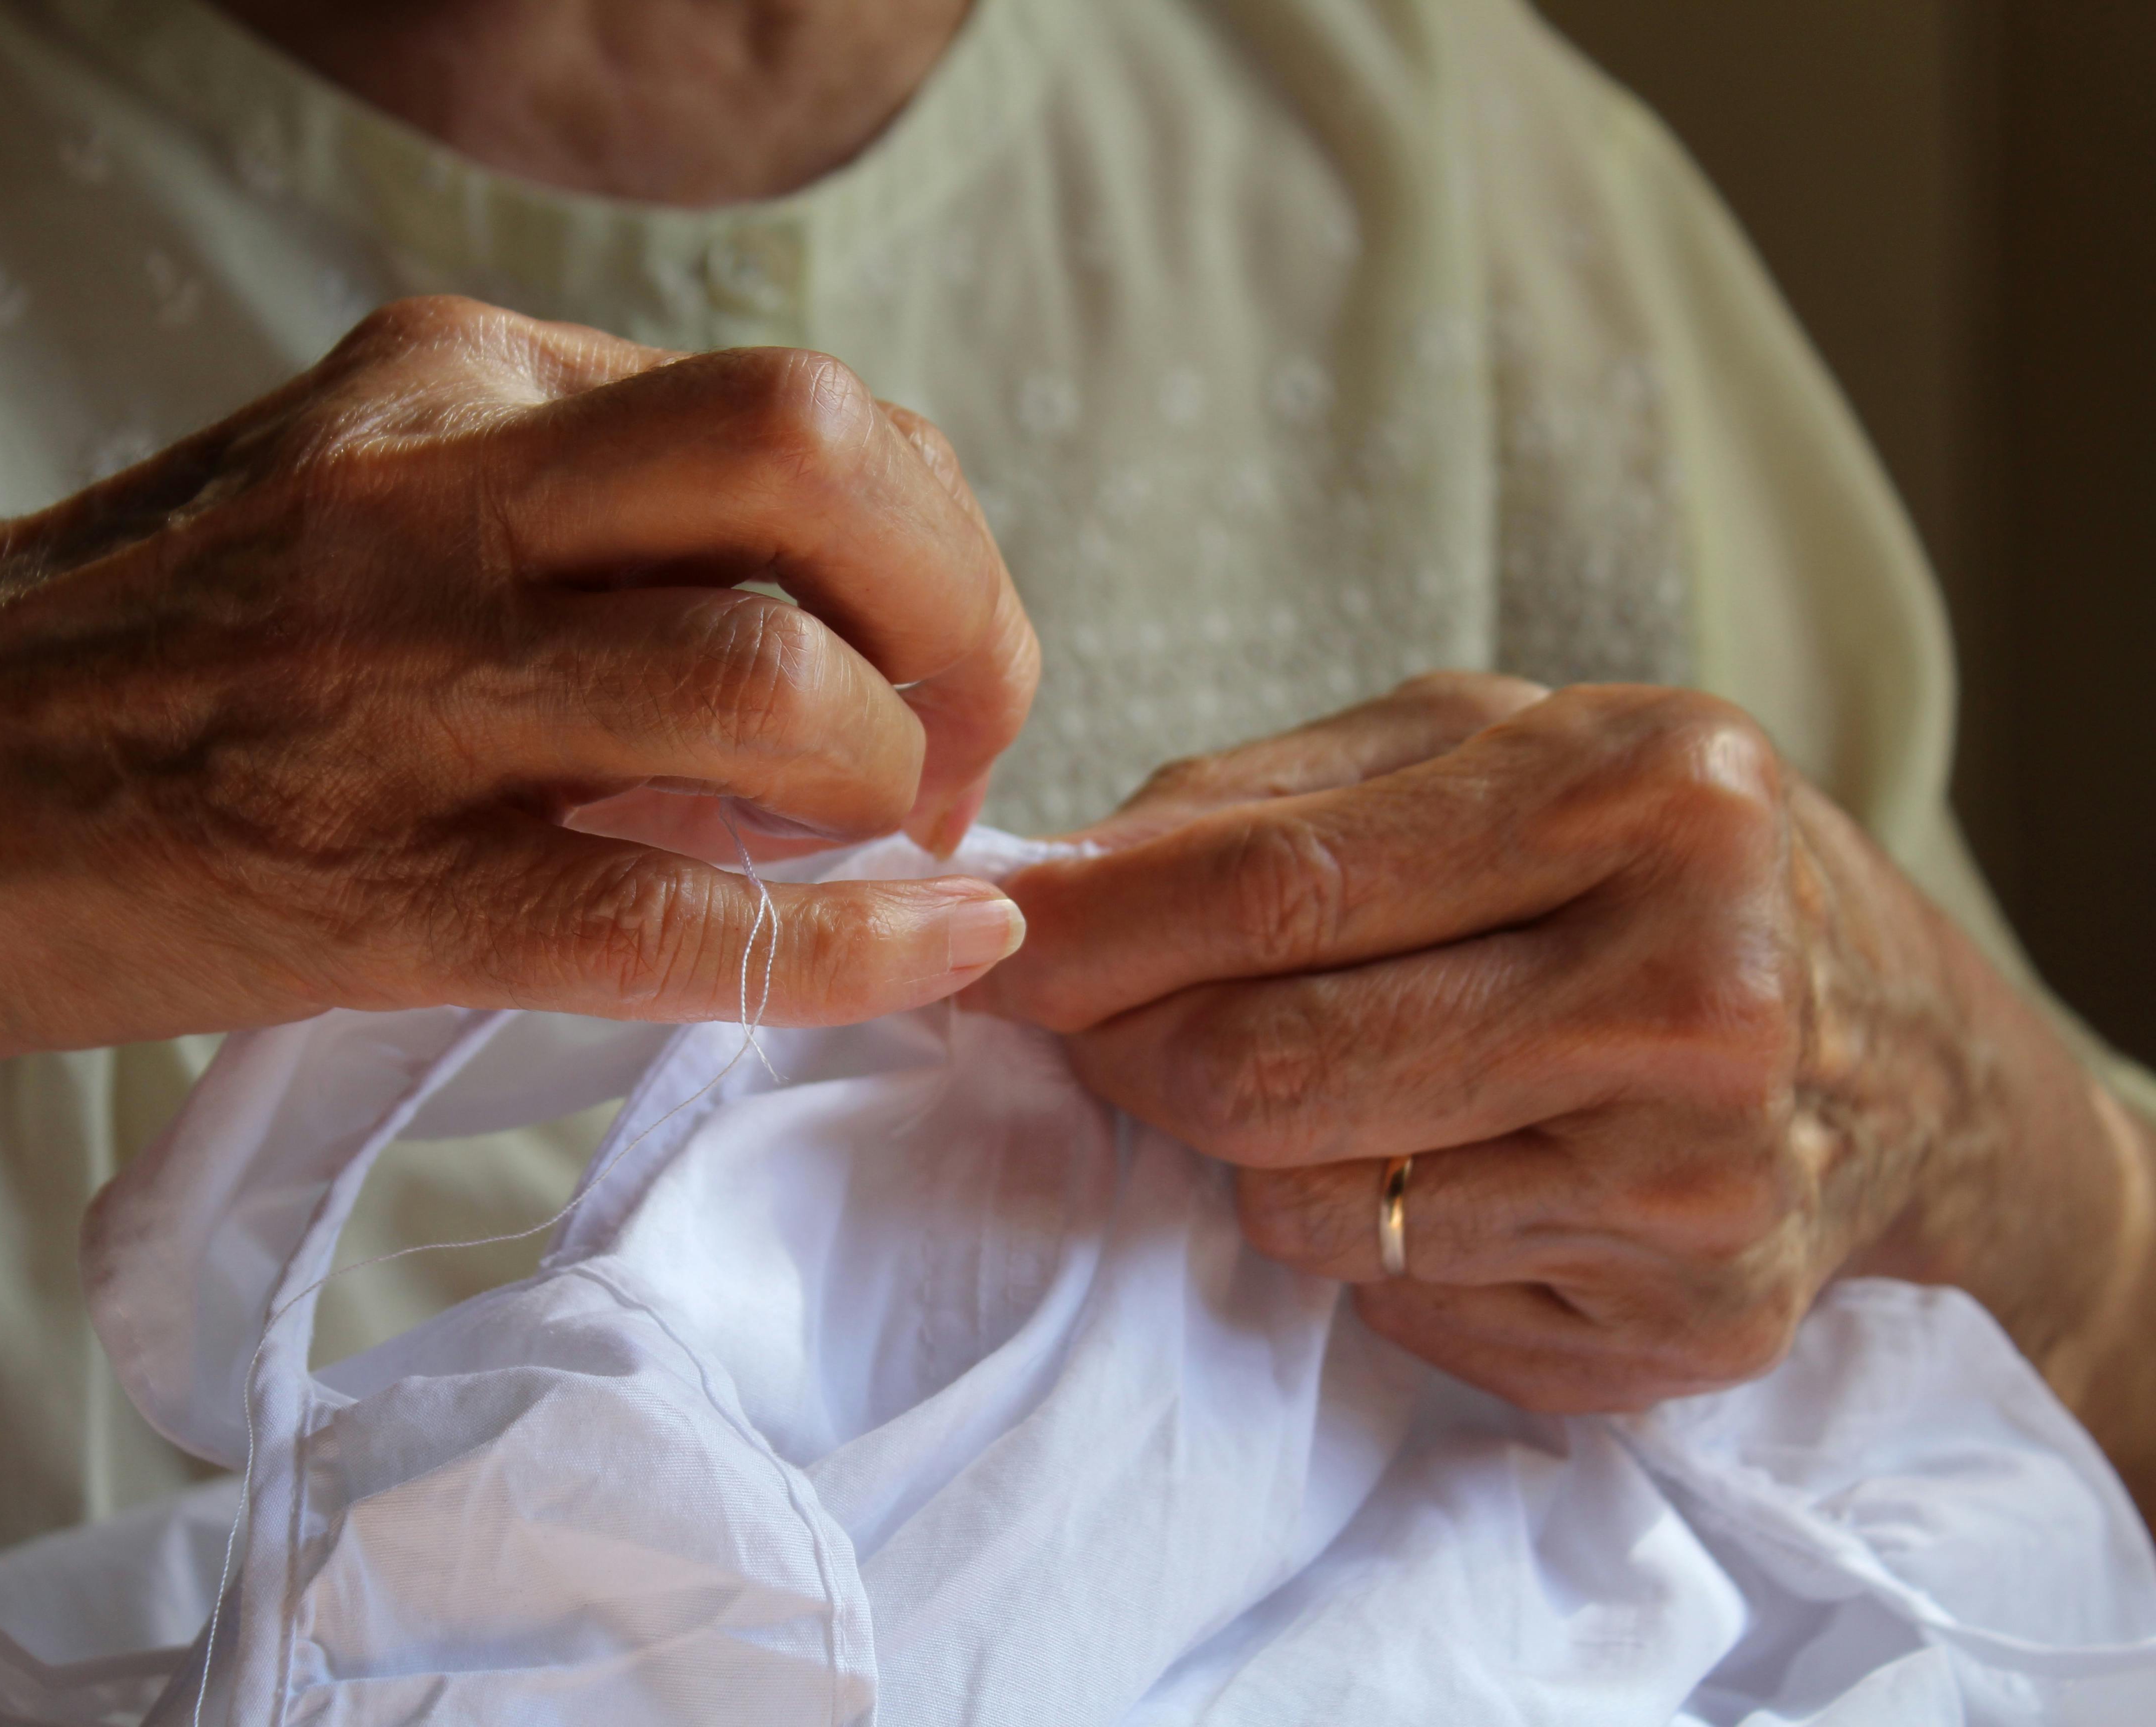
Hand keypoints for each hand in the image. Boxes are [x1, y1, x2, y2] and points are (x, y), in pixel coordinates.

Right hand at [0, 297, 1036, 1206]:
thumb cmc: (142, 652)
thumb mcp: (361, 492)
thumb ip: (570, 515)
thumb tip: (814, 623)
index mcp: (449, 384)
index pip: (799, 409)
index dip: (925, 540)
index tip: (925, 651)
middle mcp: (433, 496)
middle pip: (818, 463)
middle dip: (962, 608)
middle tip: (955, 738)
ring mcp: (396, 689)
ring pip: (760, 673)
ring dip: (888, 770)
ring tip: (879, 841)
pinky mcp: (370, 891)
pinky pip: (666, 918)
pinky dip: (844, 948)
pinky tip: (939, 955)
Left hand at [970, 674, 2153, 1427]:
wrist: (1909, 1051)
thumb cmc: (1660, 865)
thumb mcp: (1502, 745)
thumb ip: (1276, 791)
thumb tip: (1064, 872)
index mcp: (1649, 792)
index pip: (1282, 888)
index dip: (1092, 931)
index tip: (974, 944)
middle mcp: (1692, 991)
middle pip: (1272, 1069)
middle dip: (1127, 1054)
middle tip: (1086, 1024)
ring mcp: (1697, 1183)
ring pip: (1314, 1208)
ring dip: (1252, 1152)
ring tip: (1315, 1076)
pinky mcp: (1685, 1325)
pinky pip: (1402, 1303)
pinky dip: (1367, 1237)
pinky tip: (1442, 1163)